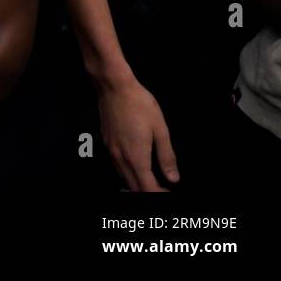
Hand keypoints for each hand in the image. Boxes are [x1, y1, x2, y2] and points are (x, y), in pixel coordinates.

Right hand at [96, 72, 178, 190]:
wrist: (113, 87)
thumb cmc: (139, 104)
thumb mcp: (160, 129)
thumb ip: (167, 156)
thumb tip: (173, 178)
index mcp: (136, 157)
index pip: (147, 187)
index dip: (160, 194)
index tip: (170, 192)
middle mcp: (121, 158)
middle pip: (133, 187)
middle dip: (148, 191)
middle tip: (163, 187)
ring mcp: (111, 151)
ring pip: (123, 178)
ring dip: (137, 183)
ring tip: (152, 178)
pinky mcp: (106, 142)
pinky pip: (117, 166)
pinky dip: (128, 173)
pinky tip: (137, 164)